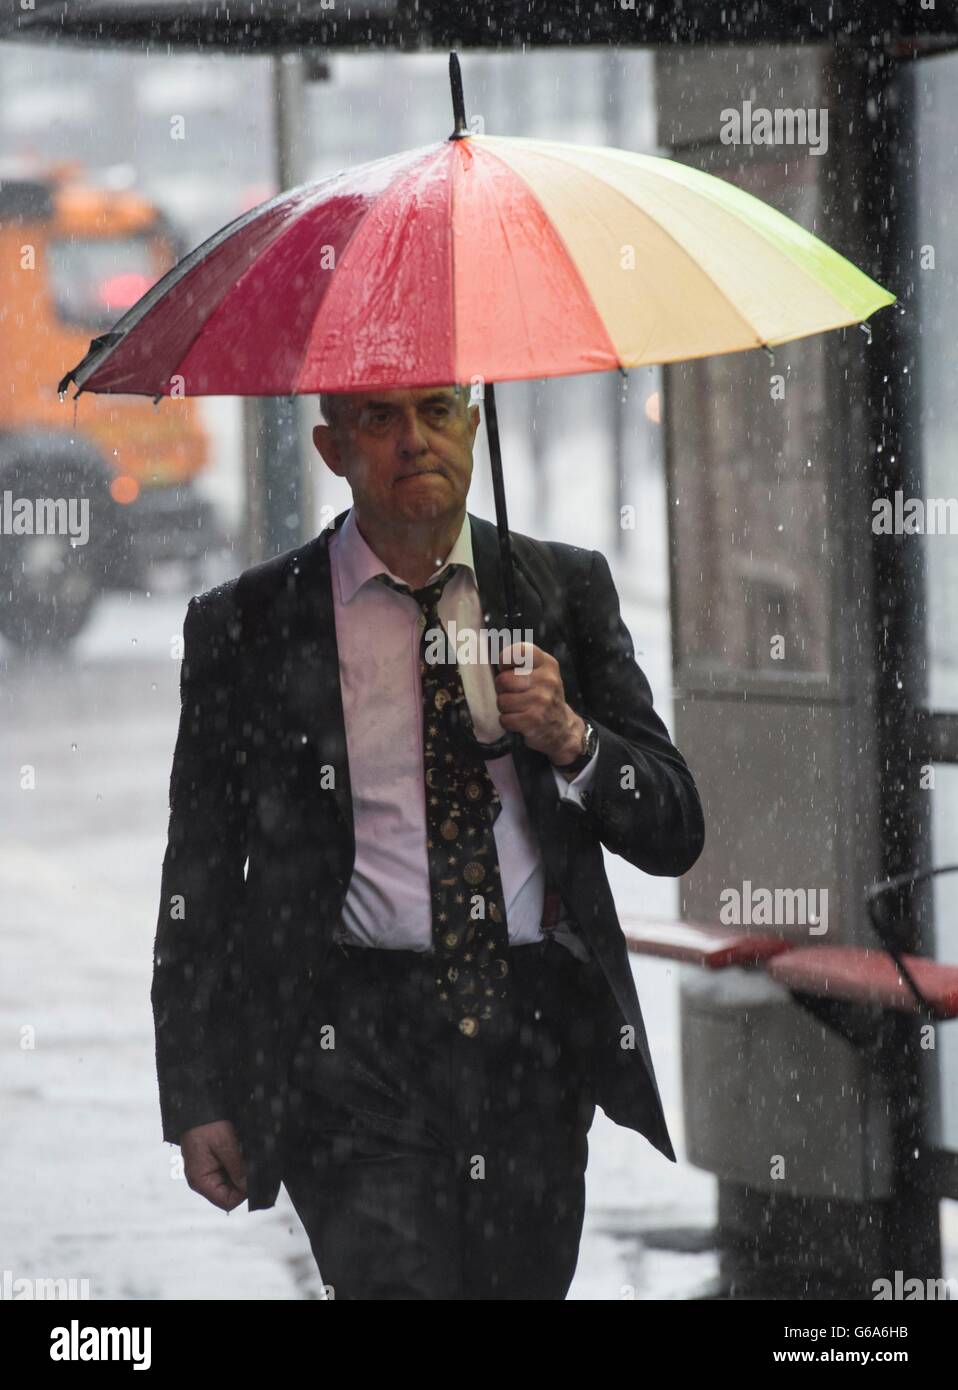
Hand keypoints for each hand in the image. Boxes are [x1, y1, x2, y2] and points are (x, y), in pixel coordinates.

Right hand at [180, 1120, 247, 1211]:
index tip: (253, 1177)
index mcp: (200, 1181)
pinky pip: (229, 1170)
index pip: (227, 1202)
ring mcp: (207, 1171)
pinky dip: (237, 1162)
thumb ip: (238, 1168)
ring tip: (242, 1152)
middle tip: (248, 1160)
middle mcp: (202, 1180)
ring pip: (232, 1181)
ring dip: (240, 1170)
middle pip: (230, 1193)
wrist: (197, 1106)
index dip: (243, 1192)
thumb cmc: (206, 1125)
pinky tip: (239, 1150)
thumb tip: (249, 1188)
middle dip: (242, 1179)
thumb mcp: (225, 1145)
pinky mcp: (211, 1162)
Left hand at [494, 643, 585, 766]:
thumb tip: (496, 661)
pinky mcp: (535, 721)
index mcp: (547, 664)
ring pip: (502, 701)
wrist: (562, 727)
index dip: (505, 659)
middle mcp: (547, 680)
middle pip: (504, 680)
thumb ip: (522, 662)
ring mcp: (542, 701)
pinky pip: (505, 719)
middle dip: (502, 689)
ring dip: (505, 707)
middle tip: (513, 693)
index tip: (505, 667)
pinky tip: (519, 719)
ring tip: (518, 707)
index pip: (520, 651)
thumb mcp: (541, 673)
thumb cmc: (543, 696)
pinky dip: (508, 722)